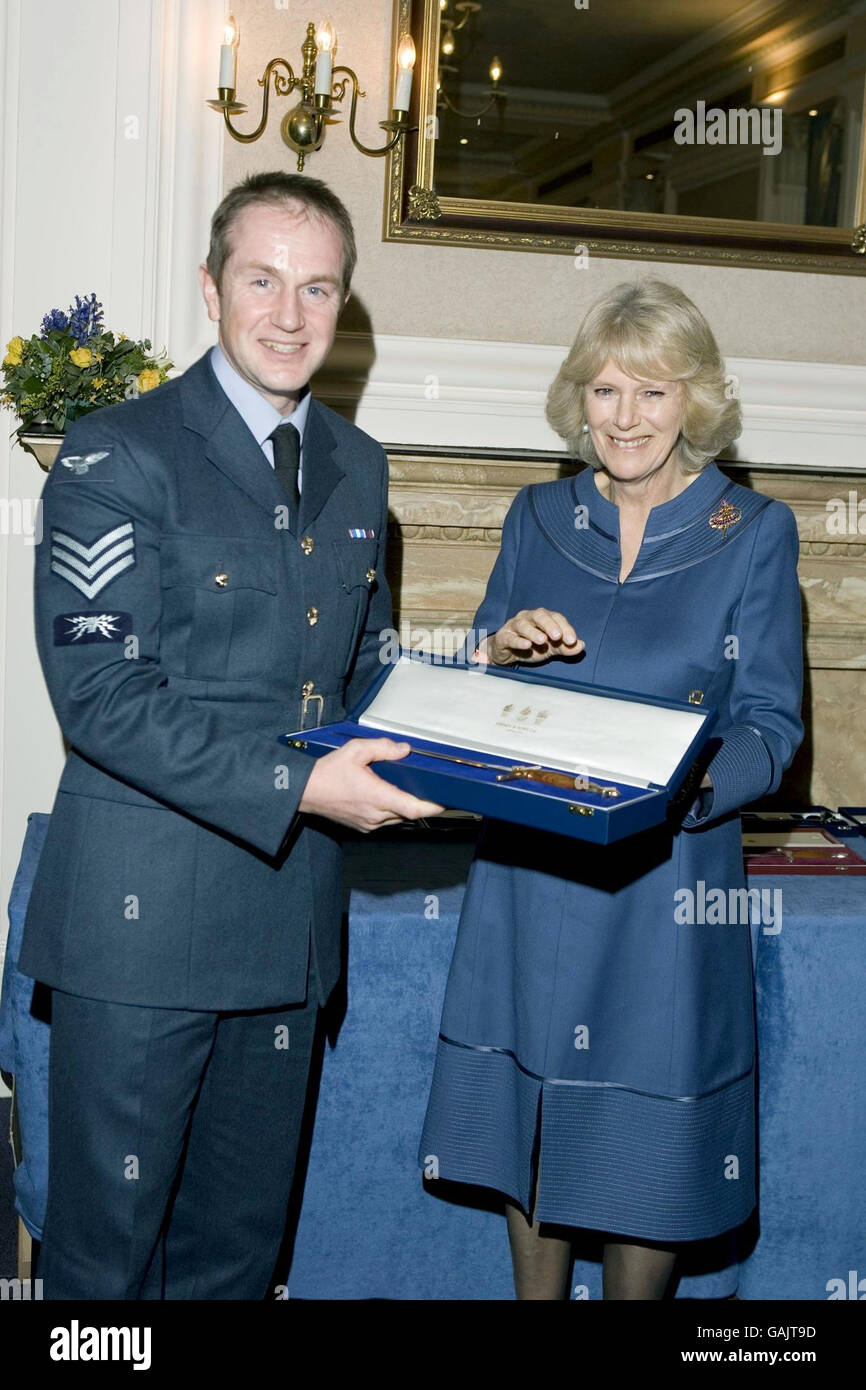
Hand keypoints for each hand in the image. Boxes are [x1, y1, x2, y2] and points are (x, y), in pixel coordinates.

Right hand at [298, 737, 443, 832]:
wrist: (305, 791)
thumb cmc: (328, 772)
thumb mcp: (355, 750)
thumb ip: (383, 747)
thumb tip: (405, 749)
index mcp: (377, 797)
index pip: (414, 808)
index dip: (433, 806)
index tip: (446, 801)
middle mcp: (376, 815)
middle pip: (409, 812)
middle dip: (419, 801)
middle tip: (428, 786)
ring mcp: (369, 823)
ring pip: (398, 817)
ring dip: (403, 805)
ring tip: (404, 788)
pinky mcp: (363, 827)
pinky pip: (385, 820)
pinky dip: (390, 810)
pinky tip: (385, 796)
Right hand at [473, 608, 584, 666]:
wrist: (507, 654)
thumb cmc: (531, 647)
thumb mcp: (551, 649)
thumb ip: (565, 648)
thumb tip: (581, 645)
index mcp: (542, 618)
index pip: (556, 618)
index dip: (565, 628)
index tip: (572, 641)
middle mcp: (528, 618)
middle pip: (539, 616)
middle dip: (549, 625)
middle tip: (557, 636)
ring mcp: (514, 626)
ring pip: (523, 625)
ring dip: (533, 632)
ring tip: (542, 641)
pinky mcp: (503, 637)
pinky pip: (510, 637)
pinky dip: (518, 641)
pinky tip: (527, 645)